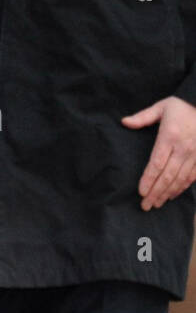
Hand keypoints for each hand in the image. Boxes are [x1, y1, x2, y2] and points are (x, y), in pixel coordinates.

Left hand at [122, 95, 195, 209]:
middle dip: (156, 193)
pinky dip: (182, 188)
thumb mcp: (160, 107)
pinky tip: (172, 195)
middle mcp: (183, 149)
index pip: (157, 163)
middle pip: (167, 176)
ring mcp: (195, 155)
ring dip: (168, 193)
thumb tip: (123, 122)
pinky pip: (192, 177)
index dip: (148, 179)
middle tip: (145, 206)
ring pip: (180, 180)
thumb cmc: (181, 107)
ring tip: (156, 204)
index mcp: (170, 137)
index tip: (141, 192)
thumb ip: (142, 117)